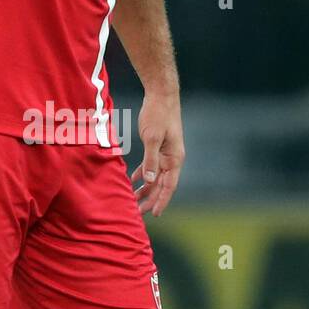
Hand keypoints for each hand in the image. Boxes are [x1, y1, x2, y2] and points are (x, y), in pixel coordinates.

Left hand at [131, 91, 184, 216]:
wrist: (161, 95)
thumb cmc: (158, 114)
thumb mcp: (152, 137)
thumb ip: (151, 159)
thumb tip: (149, 181)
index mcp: (175, 158)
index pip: (169, 185)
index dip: (162, 200)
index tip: (154, 214)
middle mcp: (172, 158)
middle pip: (162, 184)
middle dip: (151, 199)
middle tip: (139, 212)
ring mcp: (166, 153)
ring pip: (156, 176)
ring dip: (146, 188)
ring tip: (134, 200)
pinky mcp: (158, 146)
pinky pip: (151, 165)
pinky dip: (143, 173)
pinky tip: (134, 180)